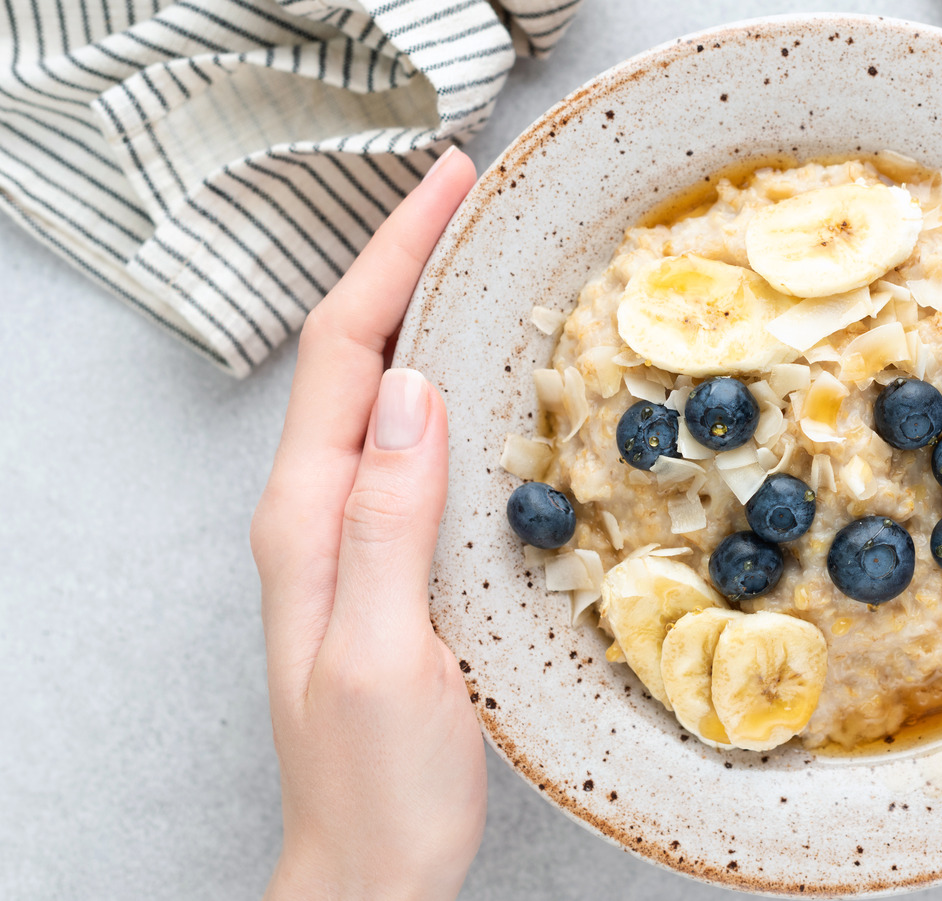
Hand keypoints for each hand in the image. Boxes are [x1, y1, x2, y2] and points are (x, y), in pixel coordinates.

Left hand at [250, 147, 485, 899]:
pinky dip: (446, 381)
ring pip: (382, 391)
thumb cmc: (379, 783)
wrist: (371, 868)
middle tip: (472, 197)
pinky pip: (410, 443)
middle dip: (405, 260)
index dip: (392, 257)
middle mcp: (318, 513)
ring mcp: (349, 535)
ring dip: (423, 311)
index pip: (345, 354)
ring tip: (481, 256)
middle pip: (355, 354)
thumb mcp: (388, 653)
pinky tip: (486, 377)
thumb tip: (416, 392)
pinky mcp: (387, 559)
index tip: (448, 185)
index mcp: (309, 519)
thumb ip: (388, 523)